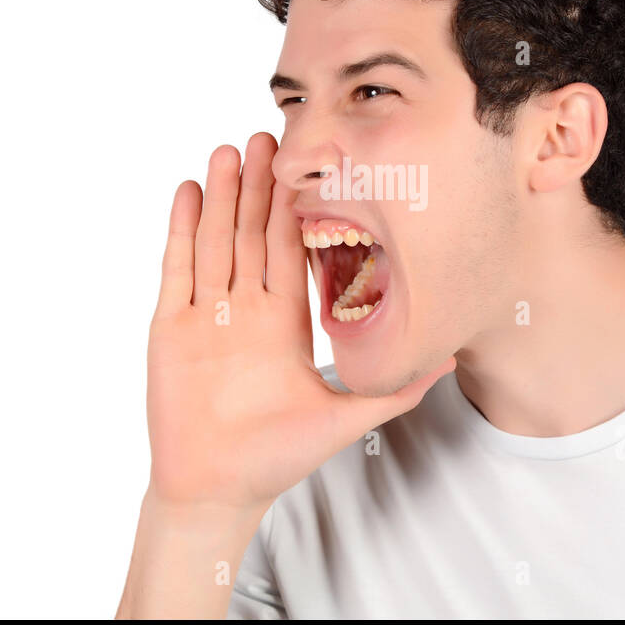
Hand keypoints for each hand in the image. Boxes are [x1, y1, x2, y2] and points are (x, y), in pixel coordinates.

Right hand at [144, 132, 454, 513]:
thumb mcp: (345, 416)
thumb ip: (395, 389)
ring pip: (217, 240)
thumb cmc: (277, 457)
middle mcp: (248, 309)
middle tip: (269, 136)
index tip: (311, 168)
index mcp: (286, 321)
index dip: (299, 209)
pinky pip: (178, 268)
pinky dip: (183, 229)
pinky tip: (191, 191)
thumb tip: (451, 361)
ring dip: (223, 196)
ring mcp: (209, 313)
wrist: (217, 488)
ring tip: (230, 150)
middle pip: (254, 233)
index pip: (293, 251)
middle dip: (261, 187)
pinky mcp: (173, 324)